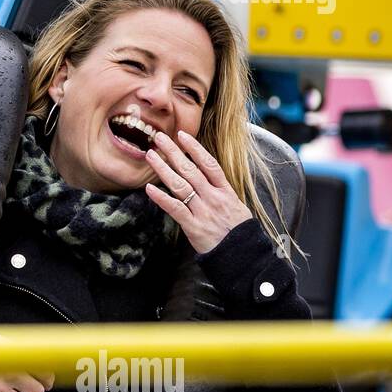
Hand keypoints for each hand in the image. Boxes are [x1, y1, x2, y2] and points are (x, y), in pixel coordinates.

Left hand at [144, 129, 252, 253]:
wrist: (242, 256)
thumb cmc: (237, 231)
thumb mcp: (235, 206)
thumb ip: (220, 191)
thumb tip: (205, 176)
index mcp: (225, 191)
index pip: (209, 164)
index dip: (195, 148)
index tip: (182, 135)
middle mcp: (214, 198)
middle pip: (191, 170)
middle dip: (174, 152)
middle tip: (159, 137)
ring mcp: (203, 211)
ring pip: (180, 185)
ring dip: (163, 169)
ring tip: (150, 156)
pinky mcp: (194, 226)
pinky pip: (175, 209)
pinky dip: (161, 198)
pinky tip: (149, 188)